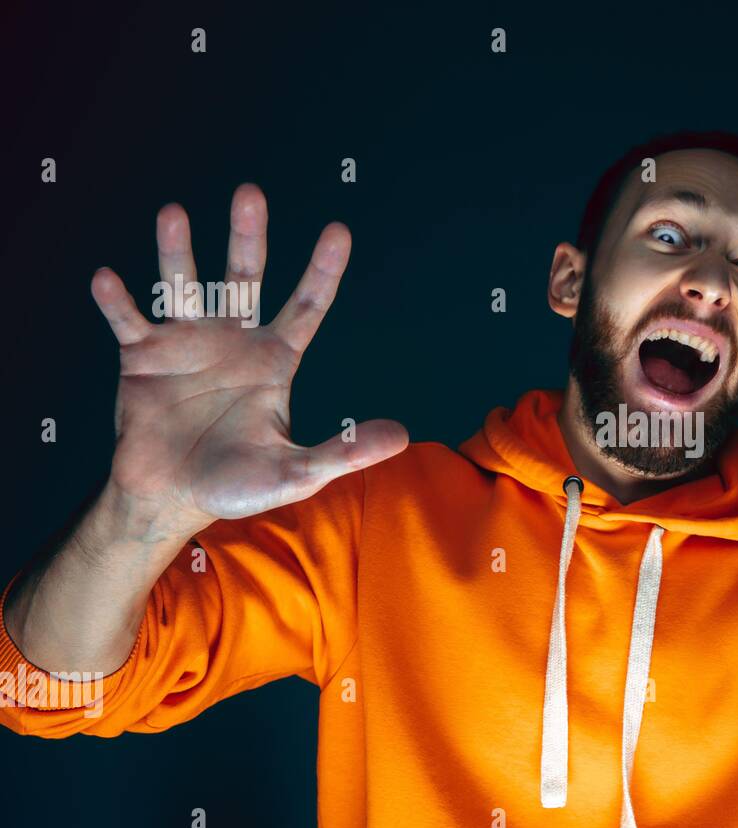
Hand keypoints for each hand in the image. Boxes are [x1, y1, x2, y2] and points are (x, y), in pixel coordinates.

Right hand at [92, 184, 407, 533]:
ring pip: (184, 285)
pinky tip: (108, 279)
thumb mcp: (297, 471)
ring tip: (174, 214)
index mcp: (274, 359)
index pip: (306, 306)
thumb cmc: (236, 485)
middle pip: (245, 278)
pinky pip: (128, 321)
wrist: (171, 498)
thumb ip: (346, 451)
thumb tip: (404, 437)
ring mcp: (185, 343)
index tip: (339, 230)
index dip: (322, 270)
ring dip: (177, 251)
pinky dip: (118, 301)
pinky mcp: (141, 358)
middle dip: (248, 236)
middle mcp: (233, 339)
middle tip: (251, 193)